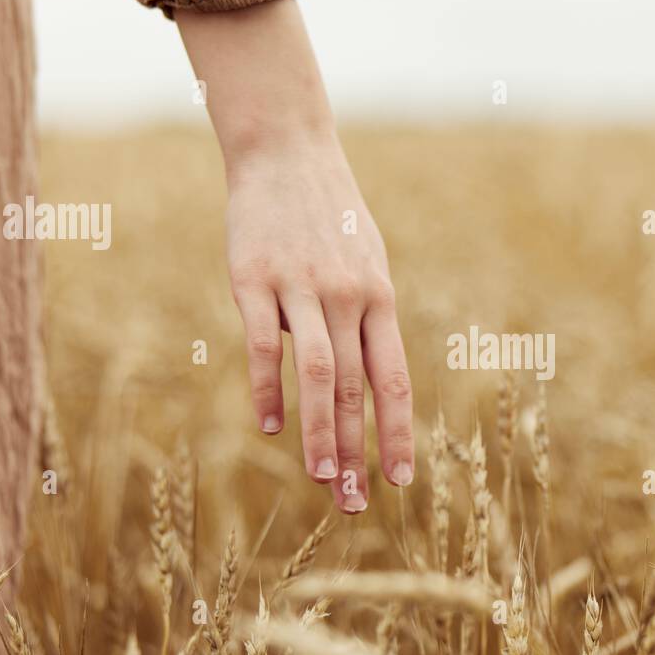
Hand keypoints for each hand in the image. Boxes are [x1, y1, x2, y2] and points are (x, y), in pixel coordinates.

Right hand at [226, 140, 413, 511]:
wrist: (286, 153)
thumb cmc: (332, 217)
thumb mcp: (368, 263)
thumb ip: (370, 321)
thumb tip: (374, 383)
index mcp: (379, 298)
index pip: (393, 380)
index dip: (398, 433)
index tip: (400, 480)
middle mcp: (347, 298)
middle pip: (354, 389)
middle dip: (355, 450)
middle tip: (352, 501)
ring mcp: (300, 288)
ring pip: (316, 375)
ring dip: (319, 432)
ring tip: (320, 478)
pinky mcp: (254, 279)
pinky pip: (263, 346)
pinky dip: (266, 389)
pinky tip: (270, 427)